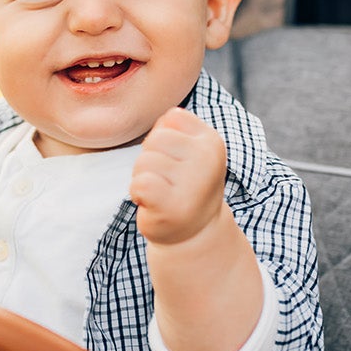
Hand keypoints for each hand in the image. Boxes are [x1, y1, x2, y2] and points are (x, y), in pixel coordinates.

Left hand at [130, 108, 227, 246]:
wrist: (194, 233)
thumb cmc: (183, 186)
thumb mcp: (188, 151)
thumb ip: (175, 127)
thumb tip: (166, 117)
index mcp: (212, 141)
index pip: (170, 118)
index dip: (163, 140)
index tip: (176, 162)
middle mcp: (208, 159)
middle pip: (155, 139)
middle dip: (150, 159)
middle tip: (166, 182)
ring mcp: (193, 183)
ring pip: (144, 161)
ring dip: (143, 178)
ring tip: (160, 193)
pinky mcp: (174, 206)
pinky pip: (140, 183)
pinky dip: (138, 194)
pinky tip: (152, 204)